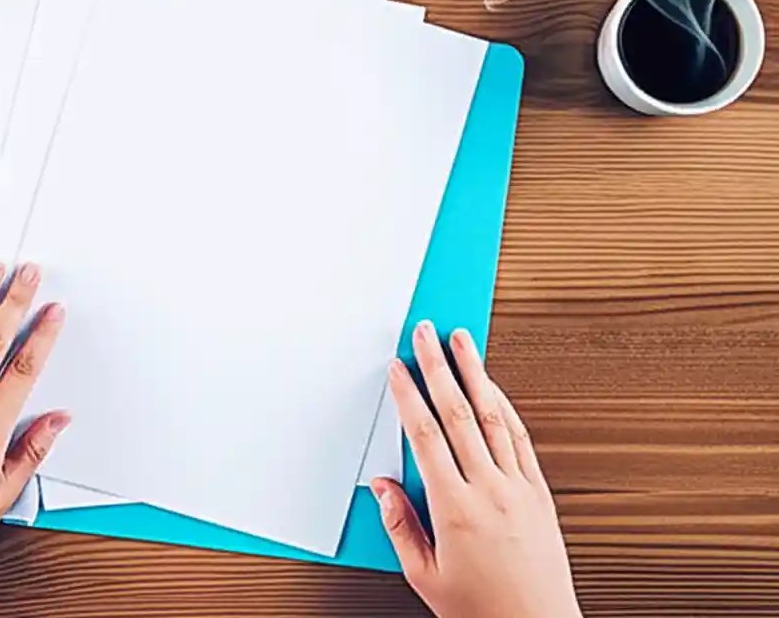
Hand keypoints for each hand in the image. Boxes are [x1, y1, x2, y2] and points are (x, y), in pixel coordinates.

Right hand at [372, 322, 580, 617]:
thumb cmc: (482, 609)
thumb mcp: (424, 575)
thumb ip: (400, 525)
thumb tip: (382, 488)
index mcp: (455, 509)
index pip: (426, 436)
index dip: (408, 396)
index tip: (398, 370)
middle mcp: (490, 491)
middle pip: (458, 413)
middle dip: (438, 367)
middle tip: (426, 334)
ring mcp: (519, 488)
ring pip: (494, 417)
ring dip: (475, 374)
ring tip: (463, 342)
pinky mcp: (540, 494)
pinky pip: (521, 439)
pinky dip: (506, 407)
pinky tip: (495, 388)